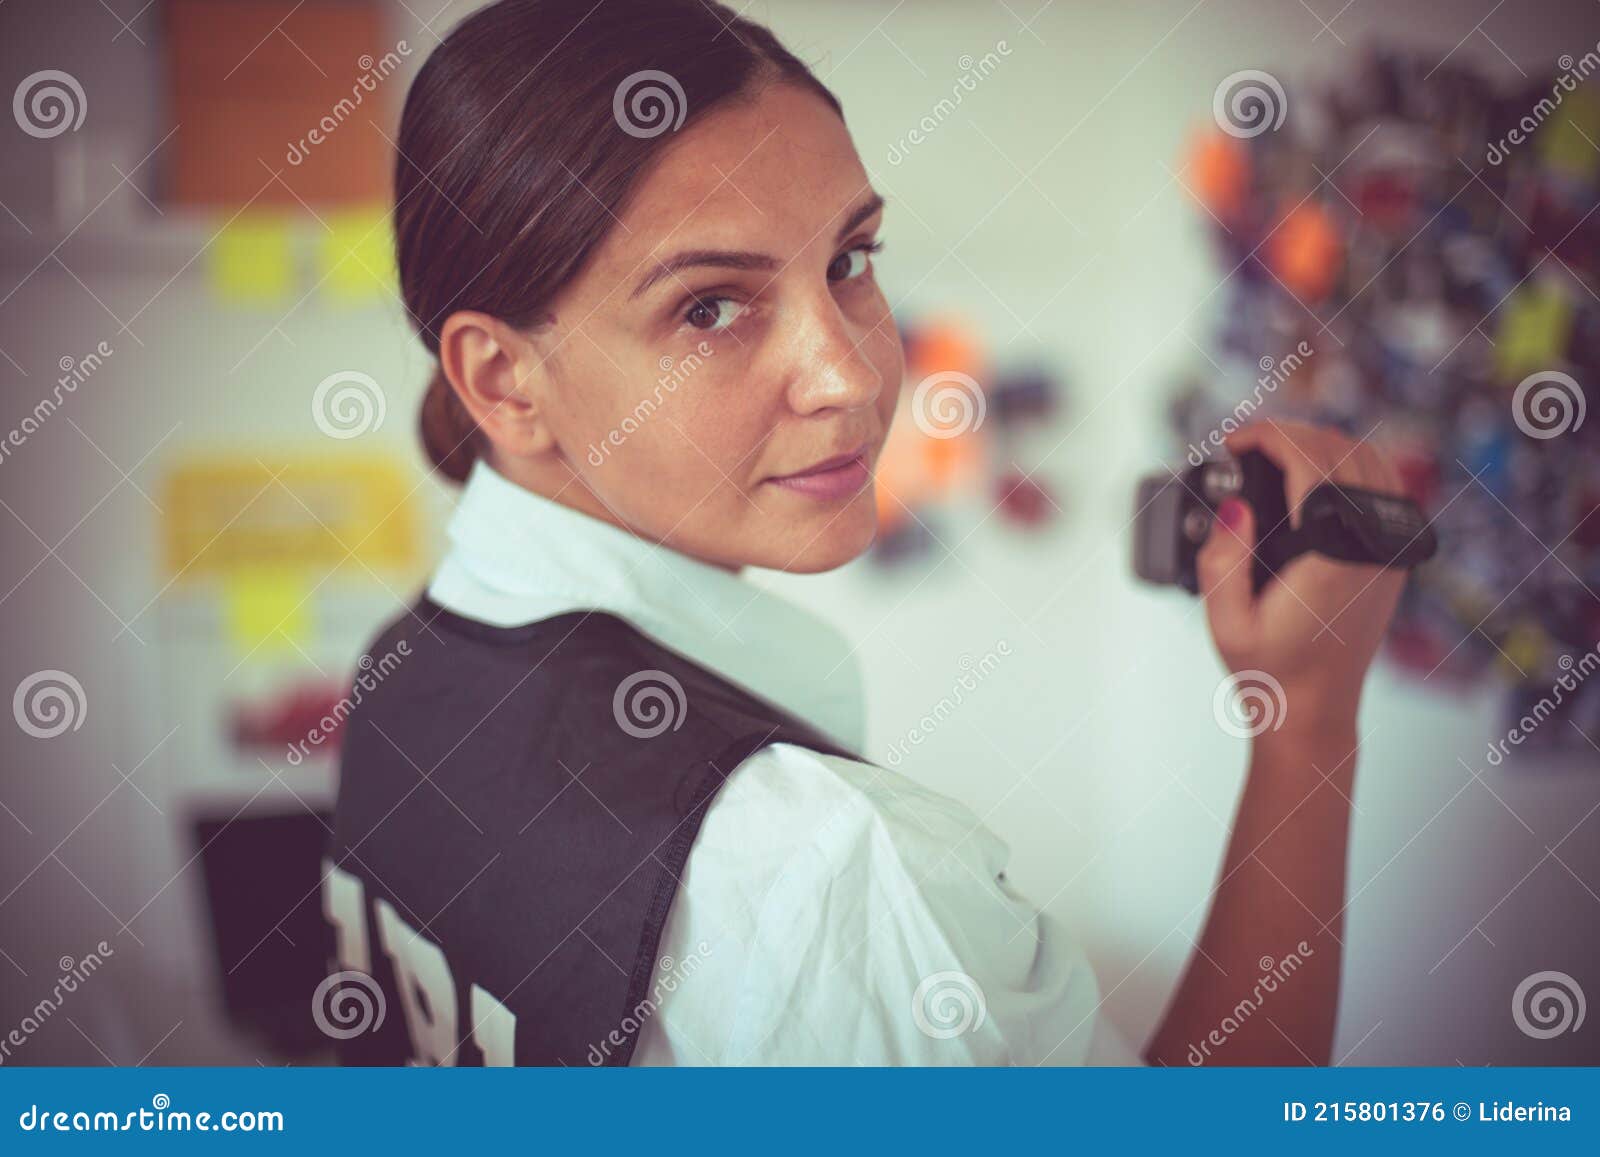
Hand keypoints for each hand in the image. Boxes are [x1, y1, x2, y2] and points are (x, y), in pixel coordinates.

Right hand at [1196, 419, 1406, 734]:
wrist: (1315, 709)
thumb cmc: (1267, 670)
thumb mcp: (1224, 622)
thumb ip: (1222, 561)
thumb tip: (1235, 503)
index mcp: (1332, 558)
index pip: (1311, 463)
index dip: (1269, 436)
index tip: (1233, 441)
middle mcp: (1370, 546)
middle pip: (1339, 450)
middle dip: (1288, 433)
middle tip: (1245, 445)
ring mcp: (1389, 548)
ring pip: (1367, 458)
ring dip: (1319, 442)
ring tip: (1273, 453)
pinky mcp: (1393, 554)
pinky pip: (1383, 483)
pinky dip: (1349, 462)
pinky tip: (1313, 472)